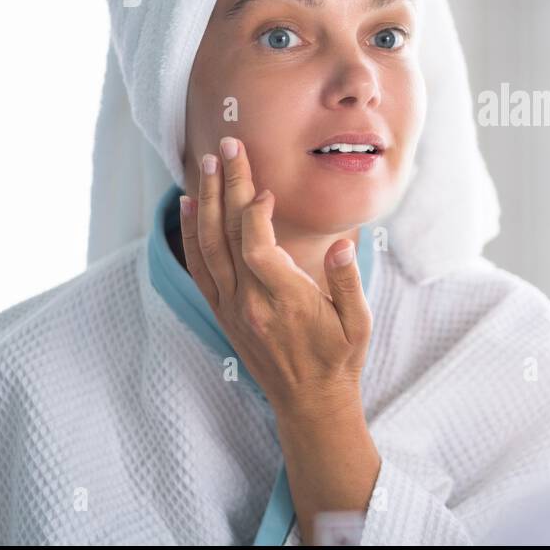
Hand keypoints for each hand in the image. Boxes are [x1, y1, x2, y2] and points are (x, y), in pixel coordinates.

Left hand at [178, 136, 371, 415]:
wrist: (308, 402)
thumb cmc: (339, 359)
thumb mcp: (358, 323)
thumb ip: (348, 282)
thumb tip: (340, 244)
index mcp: (286, 302)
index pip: (257, 247)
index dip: (255, 212)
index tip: (266, 188)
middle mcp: (251, 303)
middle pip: (229, 236)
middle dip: (227, 187)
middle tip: (228, 147)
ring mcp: (232, 307)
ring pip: (208, 247)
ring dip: (206, 202)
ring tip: (206, 165)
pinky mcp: (223, 311)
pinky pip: (200, 267)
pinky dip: (192, 233)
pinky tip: (190, 205)